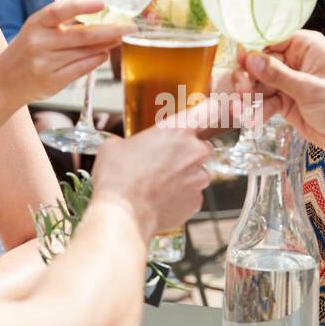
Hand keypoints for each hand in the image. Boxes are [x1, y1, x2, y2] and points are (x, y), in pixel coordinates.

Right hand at [0, 0, 132, 104]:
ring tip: (120, 38)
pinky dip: (96, 60)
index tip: (102, 2)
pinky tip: (105, 54)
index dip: (80, 5)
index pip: (58, 10)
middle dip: (110, 30)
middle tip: (130, 26)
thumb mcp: (37, 30)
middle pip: (81, 35)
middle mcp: (39, 43)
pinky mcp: (52, 81)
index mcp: (35, 24)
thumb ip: (62, 23)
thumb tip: (101, 15)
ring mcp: (45, 64)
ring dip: (106, 45)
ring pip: (84, 52)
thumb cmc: (27, 50)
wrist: (3, 82)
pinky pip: (81, 69)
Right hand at [90, 124, 211, 236]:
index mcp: (177, 131)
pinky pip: (192, 195)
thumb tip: (122, 147)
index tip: (208, 115)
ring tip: (158, 185)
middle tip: (165, 161)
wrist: (122, 215)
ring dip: (184, 177)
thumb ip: (128, 141)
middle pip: (203, 147)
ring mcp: (198, 179)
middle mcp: (194, 152)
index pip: (209, 111)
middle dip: (188, 153)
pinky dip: (181, 197)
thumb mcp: (113, 147)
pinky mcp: (197, 201)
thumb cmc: (117, 178)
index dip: (210, 112)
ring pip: (198, 173)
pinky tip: (161, 200)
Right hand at [231, 30, 324, 153]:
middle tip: (241, 91)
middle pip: (259, 63)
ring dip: (249, 97)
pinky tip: (252, 119)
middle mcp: (293, 60)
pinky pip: (263, 101)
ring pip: (258, 84)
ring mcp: (287, 81)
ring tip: (241, 110)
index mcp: (304, 46)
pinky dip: (257, 110)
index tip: (238, 60)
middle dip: (248, 78)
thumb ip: (278, 75)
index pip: (271, 39)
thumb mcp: (309, 89)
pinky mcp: (283, 99)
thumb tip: (251, 59)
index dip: (253, 49)